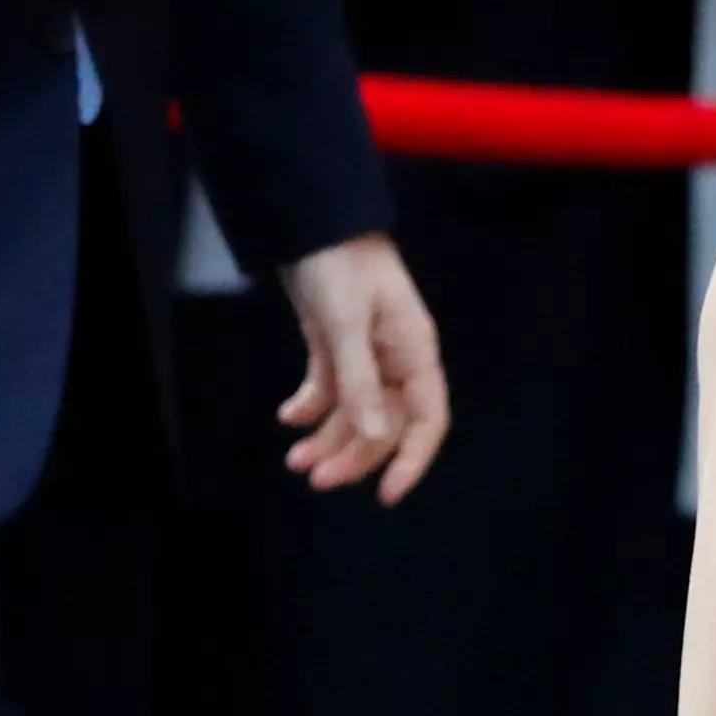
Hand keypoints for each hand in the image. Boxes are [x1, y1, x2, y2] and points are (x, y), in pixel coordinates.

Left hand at [276, 234, 449, 502]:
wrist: (311, 220)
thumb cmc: (340, 268)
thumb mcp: (347, 325)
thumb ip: (360, 382)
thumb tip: (378, 436)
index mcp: (413, 353)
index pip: (427, 419)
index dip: (412, 460)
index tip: (386, 495)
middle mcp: (395, 359)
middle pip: (384, 423)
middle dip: (353, 454)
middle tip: (313, 478)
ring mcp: (365, 353)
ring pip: (355, 412)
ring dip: (328, 438)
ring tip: (294, 459)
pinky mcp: (336, 344)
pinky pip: (330, 389)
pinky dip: (310, 407)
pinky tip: (289, 416)